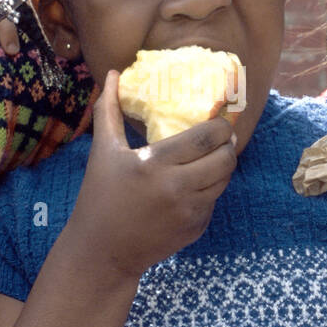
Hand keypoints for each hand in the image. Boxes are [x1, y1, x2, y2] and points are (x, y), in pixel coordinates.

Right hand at [69, 70, 236, 279]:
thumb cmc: (99, 196)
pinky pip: (214, 202)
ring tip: (212, 158)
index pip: (206, 137)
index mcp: (155, 164)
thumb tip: (111, 74)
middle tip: (222, 139)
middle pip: (224, 159)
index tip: (219, 120)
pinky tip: (196, 185)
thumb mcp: (102, 152)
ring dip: (222, 167)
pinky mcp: (195, 229)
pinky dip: (210, 191)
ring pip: (224, 181)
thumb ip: (108, 111)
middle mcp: (176, 188)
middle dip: (227, 146)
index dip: (220, 126)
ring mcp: (189, 211)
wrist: (103, 252)